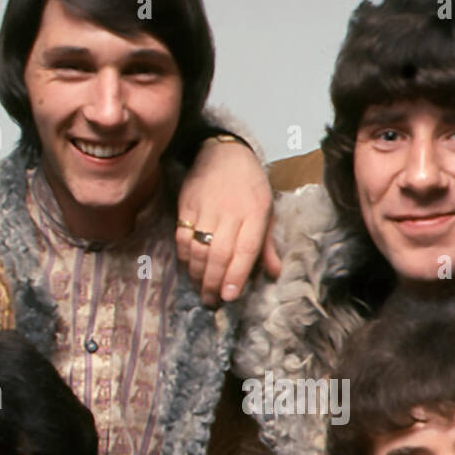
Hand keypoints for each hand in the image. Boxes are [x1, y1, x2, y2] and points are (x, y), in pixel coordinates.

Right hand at [176, 137, 280, 305]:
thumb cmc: (250, 187)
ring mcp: (206, 207)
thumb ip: (267, 245)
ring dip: (197, 274)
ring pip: (198, 248)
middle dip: (214, 282)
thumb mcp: (267, 212)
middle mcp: (230, 211)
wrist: (224, 153)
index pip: (245, 250)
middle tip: (212, 302)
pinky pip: (181, 236)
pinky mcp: (186, 204)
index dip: (236, 276)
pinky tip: (189, 269)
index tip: (230, 297)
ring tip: (201, 290)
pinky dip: (183, 257)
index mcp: (256, 214)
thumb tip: (273, 274)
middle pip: (219, 254)